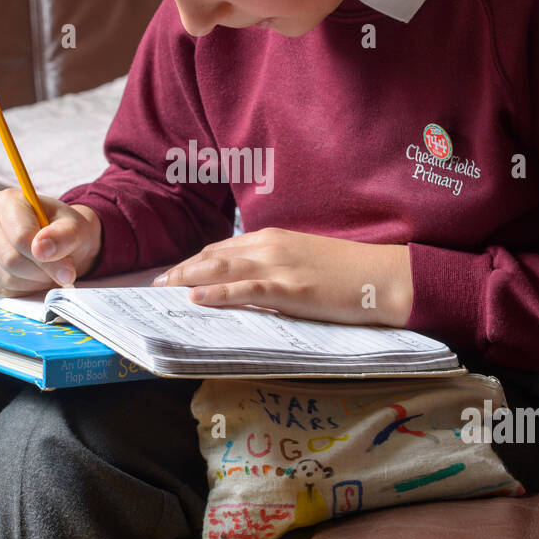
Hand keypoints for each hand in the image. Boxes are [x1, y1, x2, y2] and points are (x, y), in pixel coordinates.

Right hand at [0, 190, 102, 296]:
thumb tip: (42, 250)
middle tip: (59, 270)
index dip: (45, 260)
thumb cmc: (65, 231)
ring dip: (33, 282)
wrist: (58, 242)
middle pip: (10, 260)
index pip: (20, 238)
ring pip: (5, 278)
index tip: (67, 270)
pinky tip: (32, 278)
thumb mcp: (75, 228)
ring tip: (46, 271)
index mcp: (7, 201)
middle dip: (40, 272)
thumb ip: (63, 236)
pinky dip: (21, 290)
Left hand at [152, 227, 412, 326]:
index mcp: (273, 239)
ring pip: (222, 268)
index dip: (194, 260)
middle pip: (214, 255)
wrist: (383, 276)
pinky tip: (196, 299)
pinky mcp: (290, 288)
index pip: (222, 247)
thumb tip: (248, 284)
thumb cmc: (348, 272)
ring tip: (163, 289)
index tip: (173, 272)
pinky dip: (217, 293)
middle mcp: (270, 246)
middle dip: (182, 269)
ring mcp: (279, 266)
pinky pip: (245, 289)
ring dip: (188, 279)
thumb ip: (274, 267)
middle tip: (155, 284)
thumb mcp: (304, 262)